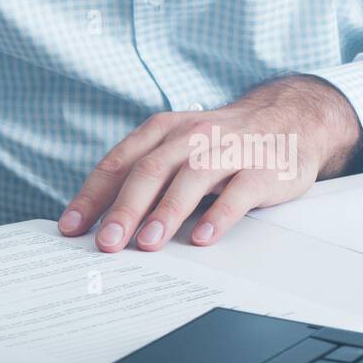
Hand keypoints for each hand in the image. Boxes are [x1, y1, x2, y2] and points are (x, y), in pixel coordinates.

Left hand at [59, 76, 362, 251]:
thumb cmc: (220, 144)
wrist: (291, 118)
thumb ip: (142, 177)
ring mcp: (228, 150)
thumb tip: (98, 222)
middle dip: (124, 210)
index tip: (71, 227)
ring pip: (191, 179)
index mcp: (162, 131)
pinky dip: (219, 216)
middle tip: (106, 243)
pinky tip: (202, 238)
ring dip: (166, 212)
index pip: (118, 164)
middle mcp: (192, 136)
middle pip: (150, 172)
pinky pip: (239, 193)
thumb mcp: (176, 148)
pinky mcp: (263, 168)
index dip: (92, 196)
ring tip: (146, 243)